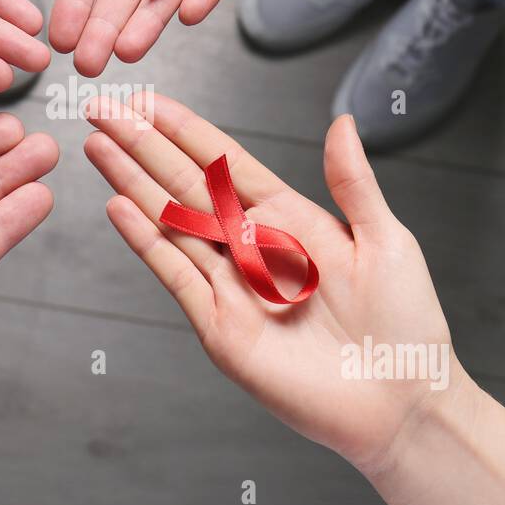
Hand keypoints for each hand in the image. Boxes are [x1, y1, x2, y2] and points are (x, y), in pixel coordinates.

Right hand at [83, 94, 455, 471]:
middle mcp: (253, 247)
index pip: (224, 162)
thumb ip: (353, 183)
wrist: (401, 405)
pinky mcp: (219, 327)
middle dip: (143, 145)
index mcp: (291, 219)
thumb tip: (344, 122)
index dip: (185, 130)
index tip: (150, 99)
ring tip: (97, 147)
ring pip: (171, 222)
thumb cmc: (406, 327)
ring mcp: (231, 286)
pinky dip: (146, 241)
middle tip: (102, 108)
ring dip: (132, 184)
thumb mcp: (386, 241)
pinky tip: (119, 209)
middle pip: (185, 185)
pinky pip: (175, 275)